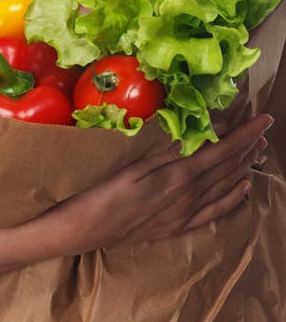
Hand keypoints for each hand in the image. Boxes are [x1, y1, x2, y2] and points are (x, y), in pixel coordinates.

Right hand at [43, 113, 271, 254]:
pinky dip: (233, 199)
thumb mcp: (132, 166)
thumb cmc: (101, 191)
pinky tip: (244, 189)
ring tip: (259, 151)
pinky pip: (214, 212)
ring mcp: (185, 214)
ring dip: (244, 167)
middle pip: (228, 168)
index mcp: (178, 177)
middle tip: (263, 128)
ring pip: (225, 187)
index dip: (244, 135)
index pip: (221, 151)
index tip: (262, 119)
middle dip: (248, 147)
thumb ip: (166, 154)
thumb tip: (196, 137)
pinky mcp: (177, 225)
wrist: (84, 229)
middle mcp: (188, 197)